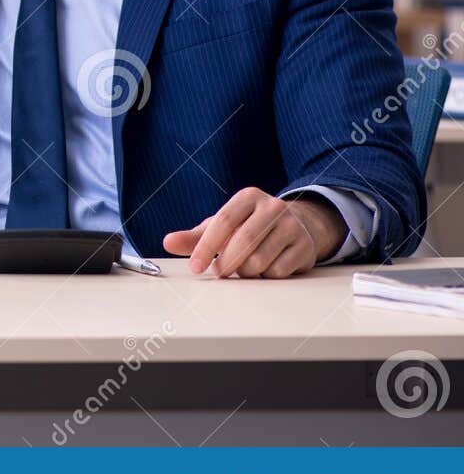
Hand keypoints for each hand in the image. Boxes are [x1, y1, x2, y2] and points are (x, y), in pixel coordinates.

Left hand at [162, 187, 346, 277]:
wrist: (296, 226)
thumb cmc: (249, 226)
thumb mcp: (221, 227)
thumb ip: (194, 236)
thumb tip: (167, 242)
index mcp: (248, 197)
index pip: (223, 222)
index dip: (206, 247)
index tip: (195, 267)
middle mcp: (273, 207)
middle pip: (243, 242)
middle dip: (226, 263)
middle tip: (220, 272)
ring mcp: (292, 226)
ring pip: (260, 260)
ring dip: (246, 271)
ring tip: (244, 266)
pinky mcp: (305, 246)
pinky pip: (278, 271)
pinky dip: (265, 276)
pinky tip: (265, 267)